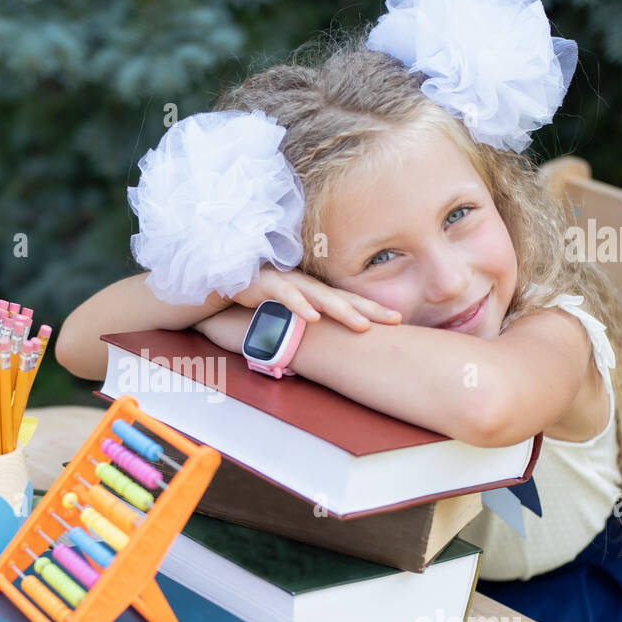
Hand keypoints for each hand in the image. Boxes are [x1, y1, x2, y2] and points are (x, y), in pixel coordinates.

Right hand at [229, 264, 400, 331]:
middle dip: (369, 308)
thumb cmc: (258, 297)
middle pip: (342, 296)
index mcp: (313, 292)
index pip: (348, 300)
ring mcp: (287, 282)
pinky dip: (299, 305)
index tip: (399, 319)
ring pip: (319, 296)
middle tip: (395, 320)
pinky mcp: (266, 283)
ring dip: (341, 310)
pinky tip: (313, 317)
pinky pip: (285, 294)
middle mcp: (305, 285)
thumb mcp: (287, 310)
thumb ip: (307, 319)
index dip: (373, 308)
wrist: (222, 280)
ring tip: (362, 325)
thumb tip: (329, 341)